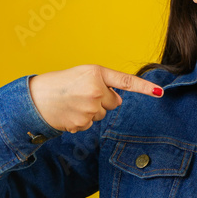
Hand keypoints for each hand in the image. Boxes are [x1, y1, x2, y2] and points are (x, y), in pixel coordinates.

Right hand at [28, 64, 163, 132]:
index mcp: (97, 74)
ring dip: (92, 110)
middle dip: (103, 99)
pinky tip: (70, 112)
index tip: (160, 92)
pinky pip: (92, 123)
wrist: (36, 98)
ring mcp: (89, 109)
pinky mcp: (83, 123)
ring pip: (103, 114)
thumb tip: (119, 100)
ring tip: (73, 102)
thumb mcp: (84, 74)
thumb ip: (104, 83)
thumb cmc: (62, 83)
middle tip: (82, 93)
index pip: (126, 82)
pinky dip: (82, 120)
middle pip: (115, 102)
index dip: (144, 87)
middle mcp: (95, 91)